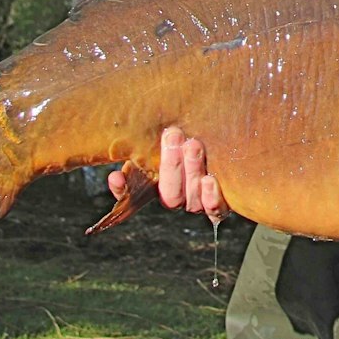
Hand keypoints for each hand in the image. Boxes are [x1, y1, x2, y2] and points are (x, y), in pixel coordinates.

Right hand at [107, 126, 229, 220]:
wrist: (222, 133)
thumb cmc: (188, 128)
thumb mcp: (166, 128)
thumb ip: (147, 134)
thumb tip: (117, 156)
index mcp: (156, 181)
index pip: (132, 195)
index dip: (123, 190)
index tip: (116, 177)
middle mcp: (176, 196)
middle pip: (170, 194)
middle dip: (171, 164)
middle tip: (174, 135)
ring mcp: (198, 202)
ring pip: (191, 201)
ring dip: (191, 172)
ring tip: (194, 145)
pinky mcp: (220, 203)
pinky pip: (215, 209)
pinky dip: (211, 197)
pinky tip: (209, 180)